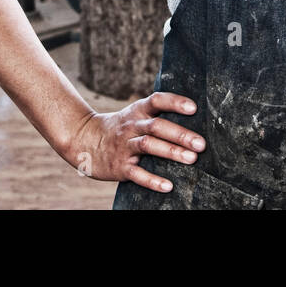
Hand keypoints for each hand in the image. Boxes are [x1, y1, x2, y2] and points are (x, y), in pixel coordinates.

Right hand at [62, 92, 205, 192]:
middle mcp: (132, 126)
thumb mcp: (135, 113)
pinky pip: (137, 173)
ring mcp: (125, 146)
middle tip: (201, 144)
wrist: (84, 139)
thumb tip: (194, 117)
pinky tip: (168, 186)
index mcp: (138, 111)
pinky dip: (152, 180)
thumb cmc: (121, 127)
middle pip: (157, 126)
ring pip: (148, 146)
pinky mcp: (119, 166)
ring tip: (192, 159)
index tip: (193, 108)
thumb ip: (158, 114)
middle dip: (180, 134)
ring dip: (171, 152)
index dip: (175, 102)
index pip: (157, 100)